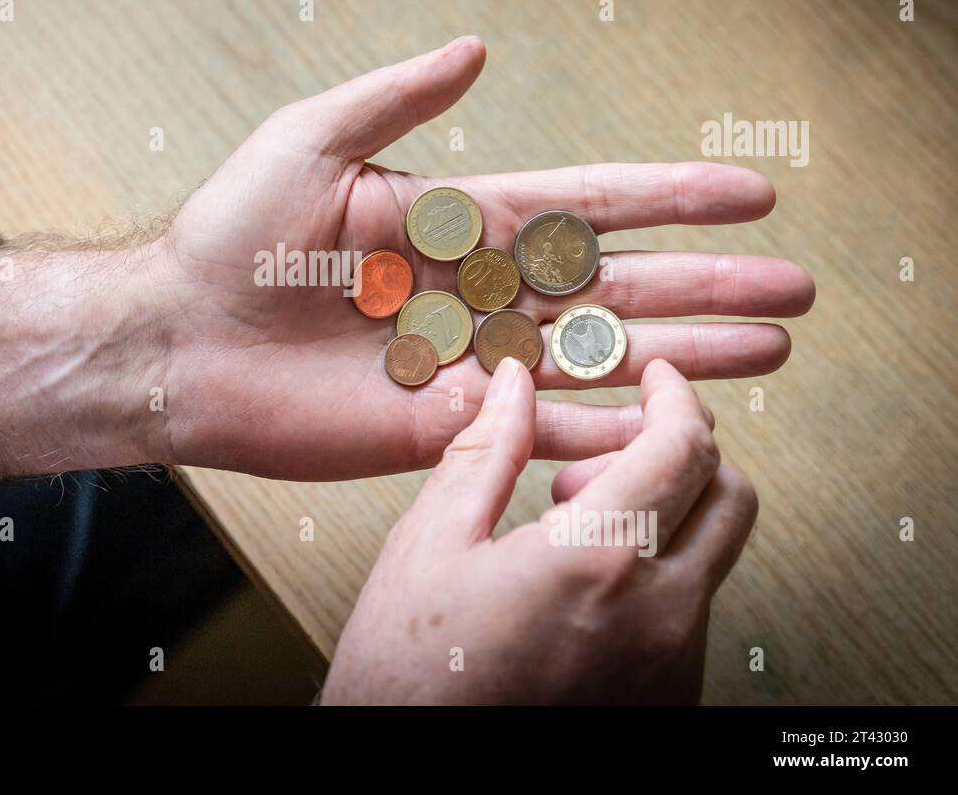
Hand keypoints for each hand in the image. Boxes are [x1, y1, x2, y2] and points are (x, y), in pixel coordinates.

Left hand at [151, 37, 813, 479]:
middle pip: (619, 288)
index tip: (749, 193)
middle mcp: (481, 293)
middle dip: (708, 288)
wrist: (176, 341)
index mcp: (462, 221)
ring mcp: (470, 364)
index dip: (671, 199)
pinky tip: (675, 430)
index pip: (590, 204)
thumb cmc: (232, 235)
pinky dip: (610, 436)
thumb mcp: (314, 141)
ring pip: (599, 363)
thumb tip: (478, 47)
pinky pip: (543, 435)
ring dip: (684, 360)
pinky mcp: (444, 427)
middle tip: (794, 291)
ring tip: (771, 354)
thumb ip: (400, 99)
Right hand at [321, 357, 755, 703]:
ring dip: (666, 517)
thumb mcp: (431, 545)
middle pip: (727, 496)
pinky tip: (582, 588)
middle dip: (679, 456)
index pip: (684, 448)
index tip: (652, 382)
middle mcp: (658, 615)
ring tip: (571, 533)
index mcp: (597, 560)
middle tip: (600, 463)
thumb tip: (515, 385)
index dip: (674, 398)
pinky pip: (694, 611)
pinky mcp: (672, 699)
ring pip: (714, 554)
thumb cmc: (410, 674)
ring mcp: (673, 665)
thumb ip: (486, 452)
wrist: (419, 773)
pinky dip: (658, 574)